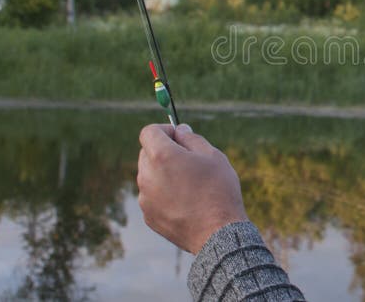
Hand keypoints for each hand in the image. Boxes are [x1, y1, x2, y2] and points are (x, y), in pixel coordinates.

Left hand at [137, 123, 248, 253]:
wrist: (217, 234)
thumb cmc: (218, 191)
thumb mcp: (213, 156)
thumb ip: (192, 138)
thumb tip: (180, 130)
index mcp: (162, 156)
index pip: (149, 132)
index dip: (164, 130)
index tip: (179, 137)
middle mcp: (147, 175)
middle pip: (146, 153)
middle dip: (163, 151)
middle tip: (188, 160)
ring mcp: (145, 197)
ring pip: (149, 175)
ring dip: (163, 173)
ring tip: (190, 185)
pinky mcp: (148, 215)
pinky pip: (152, 196)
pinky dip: (164, 193)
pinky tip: (186, 202)